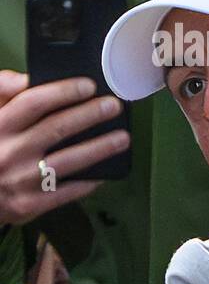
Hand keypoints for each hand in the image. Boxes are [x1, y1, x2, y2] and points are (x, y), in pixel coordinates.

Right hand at [0, 71, 129, 224]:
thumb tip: (27, 79)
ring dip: (100, 148)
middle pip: (57, 128)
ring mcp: (20, 180)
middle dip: (90, 115)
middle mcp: (9, 152)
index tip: (89, 86)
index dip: (63, 92)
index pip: (33, 103)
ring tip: (122, 138)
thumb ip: (2, 92)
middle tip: (114, 106)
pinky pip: (68, 191)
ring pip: (68, 160)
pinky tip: (106, 171)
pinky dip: (90, 180)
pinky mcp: (30, 204)